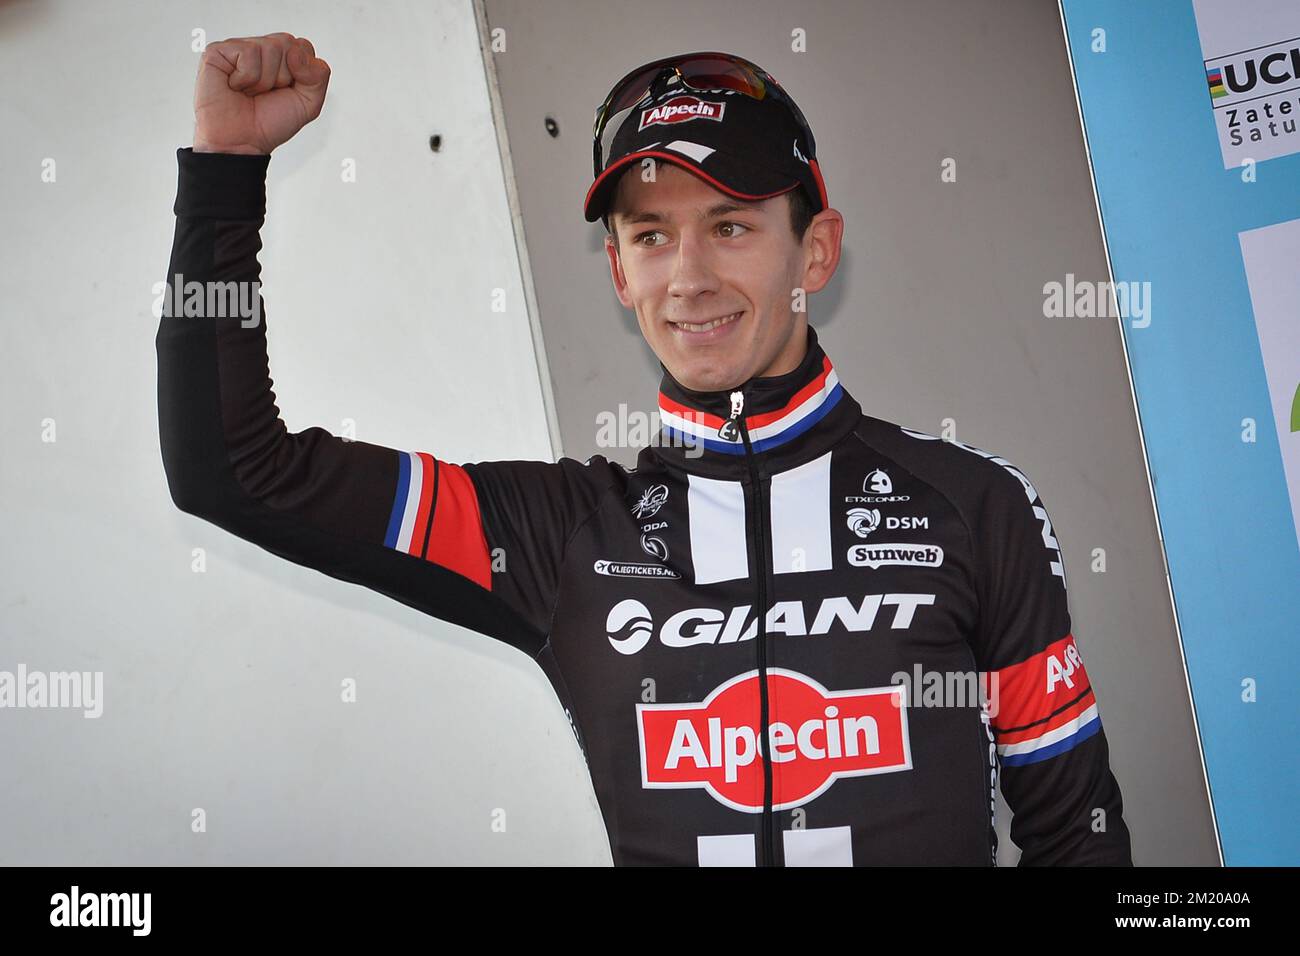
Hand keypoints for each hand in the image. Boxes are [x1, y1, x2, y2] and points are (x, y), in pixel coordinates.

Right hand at [192, 33, 329, 154]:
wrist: (242, 142)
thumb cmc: (269, 123)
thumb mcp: (309, 104)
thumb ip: (318, 75)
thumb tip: (295, 51)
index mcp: (283, 57)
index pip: (304, 47)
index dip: (302, 73)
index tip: (287, 91)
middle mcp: (261, 48)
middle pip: (288, 43)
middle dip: (283, 76)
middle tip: (266, 93)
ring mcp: (239, 48)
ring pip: (270, 47)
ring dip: (264, 80)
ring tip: (249, 92)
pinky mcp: (218, 50)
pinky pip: (248, 52)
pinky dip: (246, 77)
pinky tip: (235, 86)